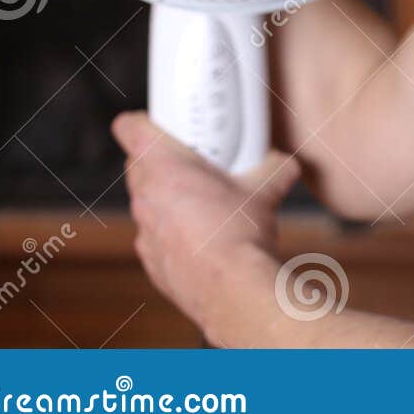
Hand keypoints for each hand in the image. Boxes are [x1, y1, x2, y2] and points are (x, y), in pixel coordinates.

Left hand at [111, 111, 299, 344]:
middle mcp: (145, 198)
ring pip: (148, 203)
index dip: (143, 121)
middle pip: (138, 166)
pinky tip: (207, 237)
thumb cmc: (238, 237)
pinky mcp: (153, 262)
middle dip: (164, 161)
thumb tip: (284, 162)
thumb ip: (274, 166)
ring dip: (169, 199)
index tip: (160, 123)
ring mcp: (145, 233)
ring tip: (207, 202)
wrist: (232, 291)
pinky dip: (175, 232)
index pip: (129, 128)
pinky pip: (157, 236)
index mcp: (163, 168)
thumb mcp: (268, 188)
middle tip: (198, 162)